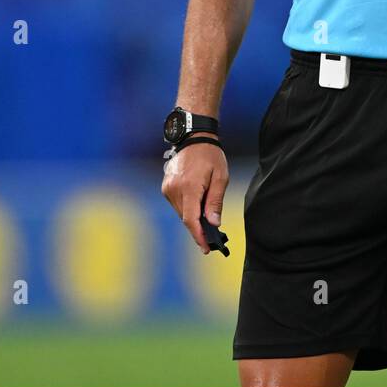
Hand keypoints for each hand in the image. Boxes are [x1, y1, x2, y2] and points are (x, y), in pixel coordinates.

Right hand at [161, 133, 228, 254]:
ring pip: (181, 213)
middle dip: (198, 229)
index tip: (206, 248)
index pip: (191, 219)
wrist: (194, 138)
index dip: (198, 236)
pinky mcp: (166, 186)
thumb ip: (215, 201)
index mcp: (189, 187)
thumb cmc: (210, 156)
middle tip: (212, 237)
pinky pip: (177, 204)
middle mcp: (174, 189)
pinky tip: (197, 204)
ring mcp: (167, 188)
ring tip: (206, 217)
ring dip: (193, 218)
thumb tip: (213, 224)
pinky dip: (187, 208)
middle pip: (186, 218)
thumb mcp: (220, 178)